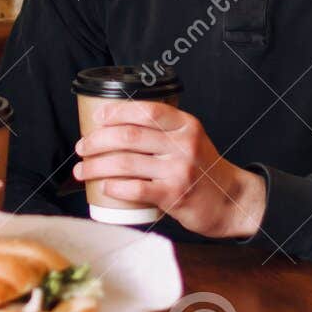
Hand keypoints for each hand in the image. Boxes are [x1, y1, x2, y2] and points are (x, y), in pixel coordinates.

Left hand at [72, 100, 266, 239]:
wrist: (230, 200)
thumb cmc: (202, 170)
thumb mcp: (190, 140)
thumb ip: (163, 132)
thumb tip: (116, 128)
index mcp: (185, 125)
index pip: (146, 110)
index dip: (116, 112)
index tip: (97, 118)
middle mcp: (183, 144)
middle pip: (129, 136)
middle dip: (97, 141)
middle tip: (82, 148)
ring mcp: (179, 169)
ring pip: (125, 162)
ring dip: (96, 166)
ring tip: (82, 170)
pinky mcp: (174, 194)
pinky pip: (135, 188)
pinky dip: (114, 186)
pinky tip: (103, 187)